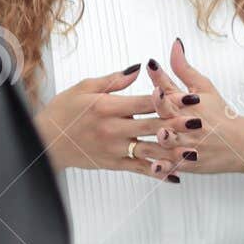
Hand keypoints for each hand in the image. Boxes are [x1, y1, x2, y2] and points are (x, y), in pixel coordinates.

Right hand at [33, 63, 180, 180]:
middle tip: (200, 122)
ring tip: (194, 150)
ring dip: (173, 151)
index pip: (144, 102)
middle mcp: (112, 129)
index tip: (190, 97)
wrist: (43, 141)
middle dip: (177, 124)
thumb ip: (115, 80)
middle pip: (150, 126)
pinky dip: (157, 172)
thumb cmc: (63, 111)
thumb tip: (140, 68)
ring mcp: (113, 148)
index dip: (169, 99)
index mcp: (107, 107)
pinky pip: (138, 169)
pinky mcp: (112, 163)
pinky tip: (176, 174)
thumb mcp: (85, 87)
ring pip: (148, 150)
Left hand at [144, 38, 243, 175]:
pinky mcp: (189, 164)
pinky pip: (175, 166)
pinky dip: (166, 167)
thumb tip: (174, 45)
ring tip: (162, 134)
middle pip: (172, 114)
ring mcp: (189, 144)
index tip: (151, 66)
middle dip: (164, 105)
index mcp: (189, 104)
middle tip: (158, 95)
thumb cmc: (221, 114)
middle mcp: (188, 123)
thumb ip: (183, 69)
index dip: (160, 78)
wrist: (243, 143)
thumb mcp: (205, 88)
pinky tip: (156, 166)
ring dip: (167, 138)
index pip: (171, 89)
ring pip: (172, 143)